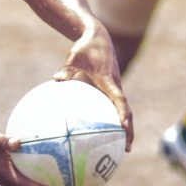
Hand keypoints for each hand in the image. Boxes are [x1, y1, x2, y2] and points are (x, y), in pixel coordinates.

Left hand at [52, 24, 133, 150]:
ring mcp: (115, 87)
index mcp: (109, 80)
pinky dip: (114, 117)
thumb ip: (67, 69)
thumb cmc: (85, 47)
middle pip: (126, 110)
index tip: (124, 128)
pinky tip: (104, 130)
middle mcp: (116, 85)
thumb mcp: (74, 56)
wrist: (98, 37)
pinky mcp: (111, 87)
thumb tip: (56, 80)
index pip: (119, 100)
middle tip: (127, 148)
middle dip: (129, 129)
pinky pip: (115, 105)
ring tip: (122, 146)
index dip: (122, 114)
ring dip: (125, 126)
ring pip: (123, 109)